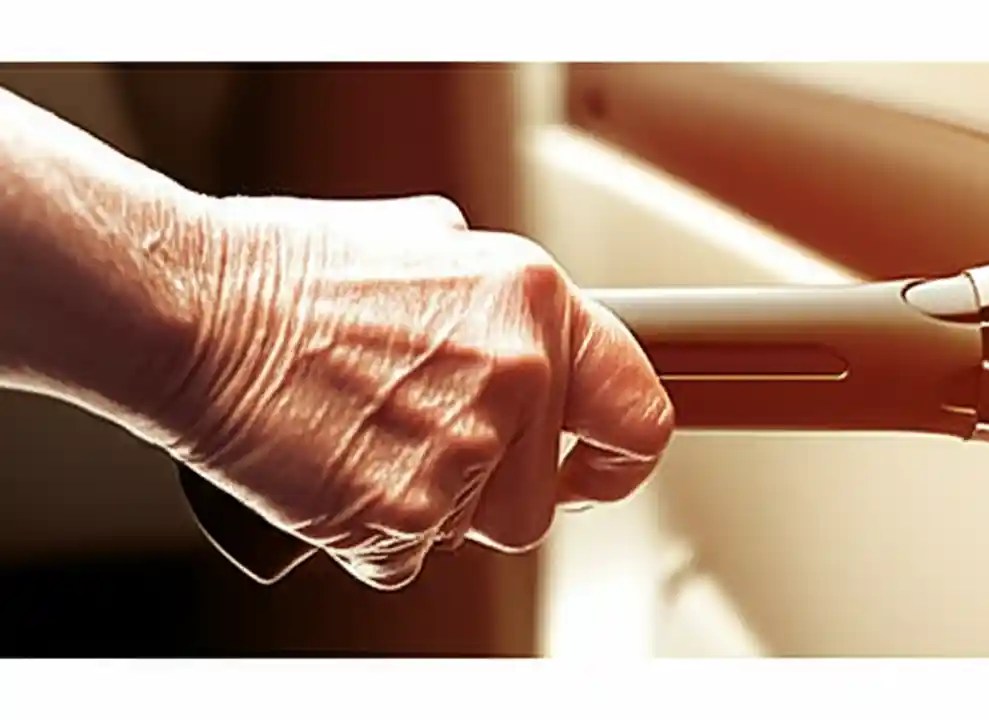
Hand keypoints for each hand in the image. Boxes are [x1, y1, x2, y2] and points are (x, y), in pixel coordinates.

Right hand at [143, 193, 673, 590]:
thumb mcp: (424, 240)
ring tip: (370, 443)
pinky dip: (376, 532)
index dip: (618, 457)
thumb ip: (495, 294)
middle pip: (546, 494)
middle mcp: (516, 375)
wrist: (194, 310)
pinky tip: (337, 468)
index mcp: (535, 303)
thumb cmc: (288, 273)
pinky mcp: (403, 513)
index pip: (639, 411)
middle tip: (424, 442)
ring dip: (436, 509)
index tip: (592, 469)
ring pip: (482, 531)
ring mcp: (463, 450)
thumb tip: (521, 327)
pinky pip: (412, 556)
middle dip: (493, 486)